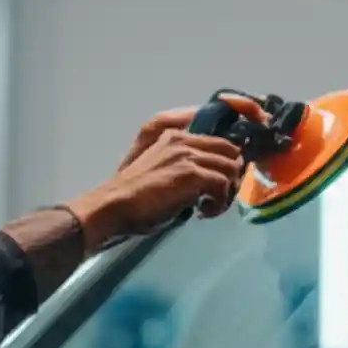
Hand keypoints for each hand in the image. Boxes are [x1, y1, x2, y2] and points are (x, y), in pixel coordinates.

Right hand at [66, 101, 265, 252]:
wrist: (115, 206)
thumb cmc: (134, 196)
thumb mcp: (161, 169)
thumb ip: (183, 165)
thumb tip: (211, 179)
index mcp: (174, 135)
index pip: (218, 136)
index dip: (231, 156)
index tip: (232, 175)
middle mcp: (183, 139)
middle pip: (231, 150)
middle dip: (232, 175)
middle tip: (219, 196)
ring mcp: (188, 155)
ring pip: (232, 167)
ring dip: (227, 191)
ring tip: (209, 206)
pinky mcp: (192, 174)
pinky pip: (224, 185)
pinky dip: (220, 202)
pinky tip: (203, 212)